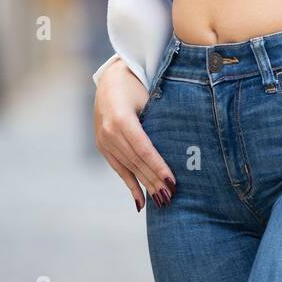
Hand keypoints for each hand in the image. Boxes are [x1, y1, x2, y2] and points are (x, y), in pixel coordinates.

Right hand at [93, 58, 175, 210]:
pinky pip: (118, 169)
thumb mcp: (149, 97)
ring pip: (128, 168)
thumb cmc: (137, 84)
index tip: (172, 181)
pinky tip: (141, 202)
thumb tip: (180, 144)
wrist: (110, 79)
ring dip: (145, 186)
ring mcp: (103, 140)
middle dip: (154, 181)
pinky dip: (130, 185)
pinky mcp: (102, 146)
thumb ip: (159, 120)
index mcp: (121, 118)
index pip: (143, 149)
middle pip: (136, 162)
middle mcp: (108, 132)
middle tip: (171, 197)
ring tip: (161, 201)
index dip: (158, 167)